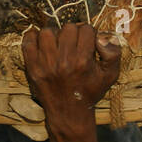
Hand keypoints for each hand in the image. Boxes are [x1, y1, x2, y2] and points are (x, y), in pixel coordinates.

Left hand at [22, 24, 120, 138]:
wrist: (69, 113)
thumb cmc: (90, 92)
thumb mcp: (110, 75)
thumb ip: (113, 53)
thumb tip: (101, 36)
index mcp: (83, 61)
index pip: (86, 30)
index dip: (88, 32)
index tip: (87, 40)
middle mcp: (64, 61)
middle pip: (68, 28)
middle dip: (72, 32)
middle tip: (73, 42)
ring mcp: (46, 63)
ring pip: (47, 32)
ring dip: (54, 34)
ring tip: (57, 43)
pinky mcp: (33, 67)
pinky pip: (28, 41)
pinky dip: (33, 37)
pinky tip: (41, 43)